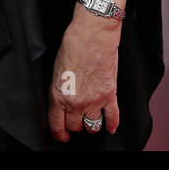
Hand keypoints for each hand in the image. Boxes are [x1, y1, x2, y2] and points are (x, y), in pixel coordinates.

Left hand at [47, 16, 121, 141]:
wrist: (93, 34)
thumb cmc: (73, 45)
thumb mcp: (56, 69)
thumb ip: (58, 88)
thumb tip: (61, 100)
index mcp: (59, 94)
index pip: (57, 124)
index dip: (59, 133)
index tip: (61, 135)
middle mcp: (76, 102)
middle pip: (75, 126)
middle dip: (74, 125)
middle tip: (74, 121)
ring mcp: (94, 100)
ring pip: (93, 126)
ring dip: (91, 125)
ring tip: (90, 120)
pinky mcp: (110, 94)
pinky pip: (112, 117)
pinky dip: (112, 124)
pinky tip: (110, 127)